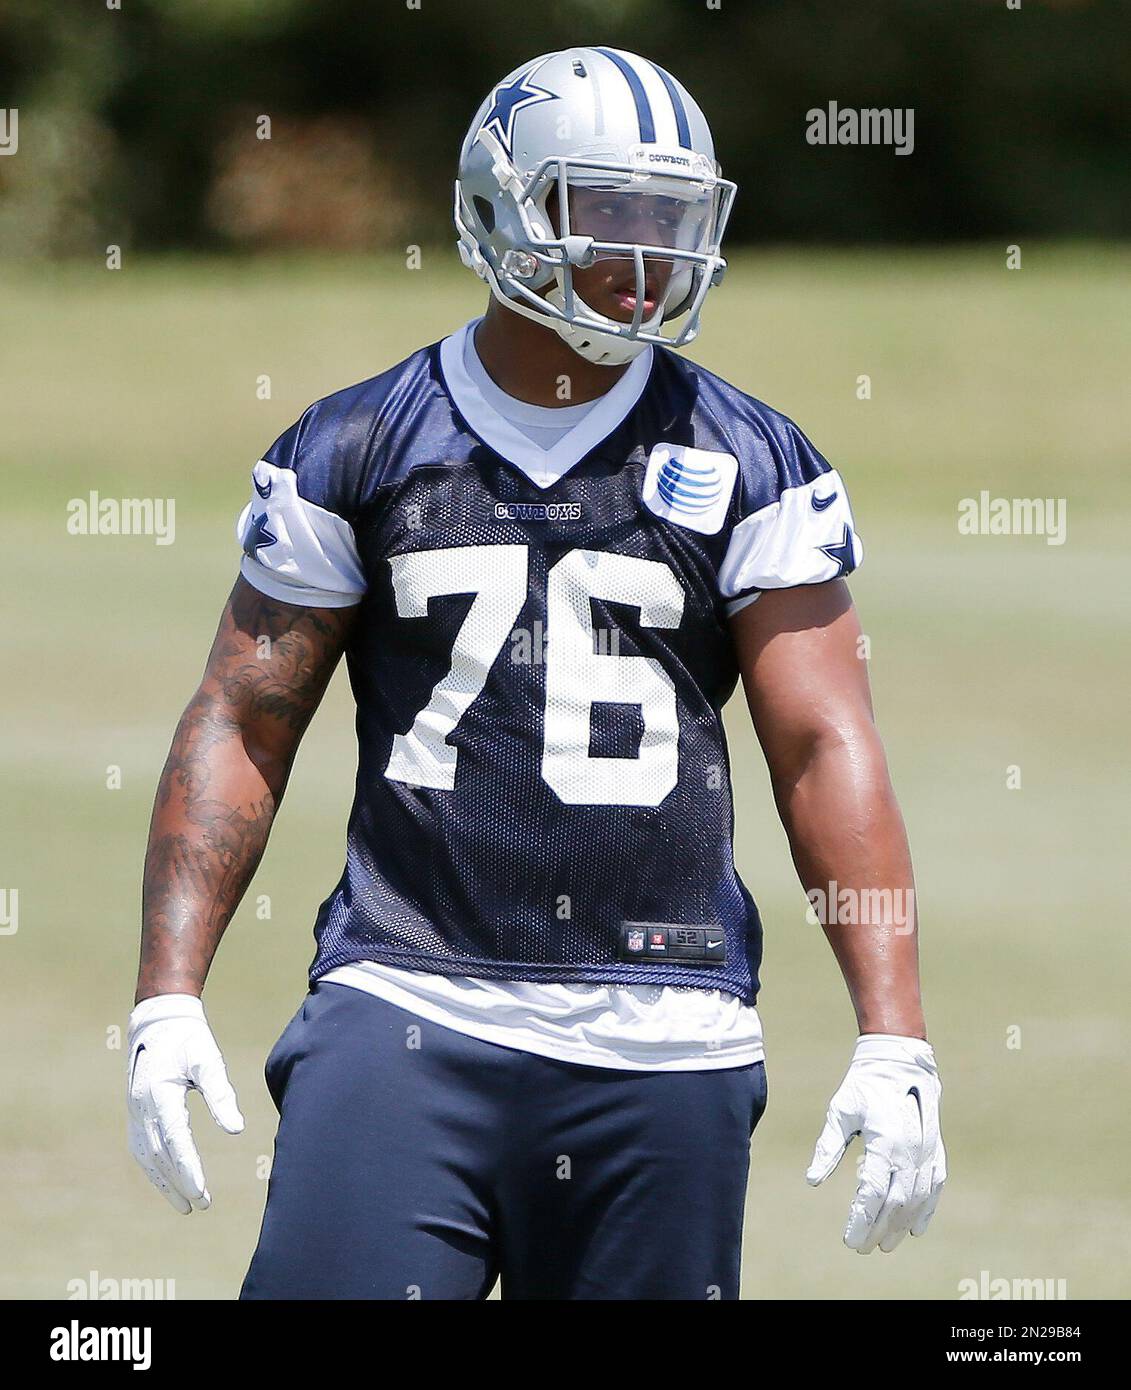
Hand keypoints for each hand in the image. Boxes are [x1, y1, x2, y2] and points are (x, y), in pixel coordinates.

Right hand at [127, 993, 243, 1213]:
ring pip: (147, 1157)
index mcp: (159, 1094)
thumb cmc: (189, 1040)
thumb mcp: (208, 1061)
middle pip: (161, 1155)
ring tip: (186, 1205)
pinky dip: (155, 1168)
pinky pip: (142, 1148)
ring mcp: (134, 1111)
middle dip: (180, 1182)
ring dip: (165, 1182)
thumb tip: (236, 1129)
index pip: (175, 1141)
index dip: (188, 1169)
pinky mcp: (135, 1112)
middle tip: (202, 1204)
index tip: (201, 1193)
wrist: (159, 1021)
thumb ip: (221, 1095)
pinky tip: (169, 1181)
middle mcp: (141, 1107)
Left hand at [806, 1033, 945, 1252]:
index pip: (873, 1192)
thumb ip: (828, 1146)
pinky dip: (926, 1210)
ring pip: (916, 1199)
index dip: (862, 1219)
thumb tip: (812, 1180)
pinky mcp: (936, 1149)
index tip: (850, 1240)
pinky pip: (934, 1186)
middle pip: (896, 1202)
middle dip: (879, 1228)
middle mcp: (910, 1150)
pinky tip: (915, 1228)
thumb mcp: (840, 1111)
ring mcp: (927, 1150)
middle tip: (864, 1247)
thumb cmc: (864, 1086)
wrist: (899, 1060)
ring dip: (901, 1225)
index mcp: (885, 1140)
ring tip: (885, 1244)